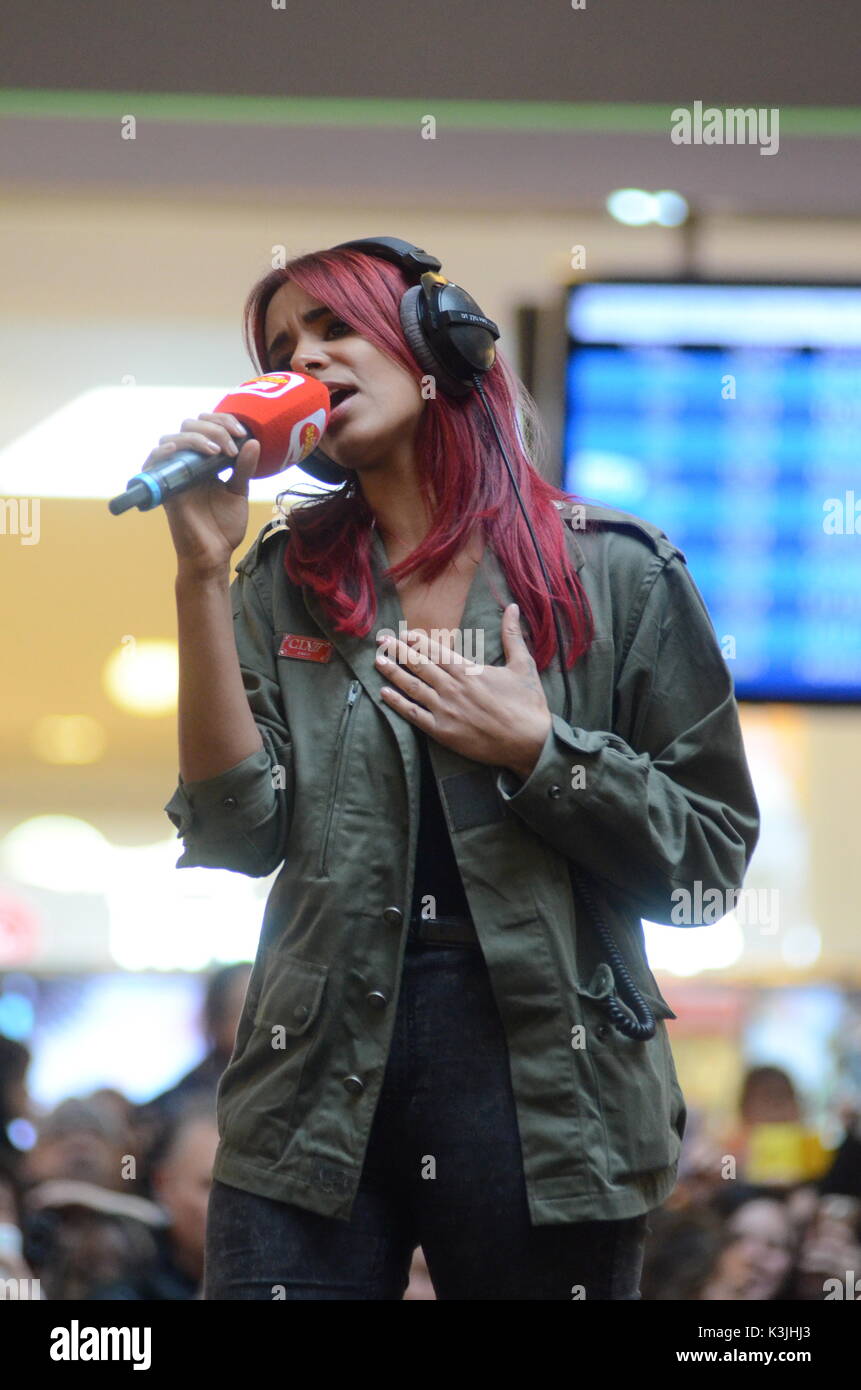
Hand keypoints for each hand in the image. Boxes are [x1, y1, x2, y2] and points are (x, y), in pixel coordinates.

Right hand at [142, 411, 259, 576]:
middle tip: (231, 444)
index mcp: (203, 463)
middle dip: (212, 428)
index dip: (221, 422)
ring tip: (217, 451)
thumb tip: (253, 441)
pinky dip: (163, 452)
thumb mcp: (239, 492)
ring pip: (171, 440)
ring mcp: (174, 475)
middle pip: (188, 427)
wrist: (214, 555)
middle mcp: (186, 465)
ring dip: (195, 438)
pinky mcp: (164, 489)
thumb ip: (244, 467)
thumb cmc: (224, 527)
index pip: (205, 427)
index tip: (241, 433)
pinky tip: (179, 450)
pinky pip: (153, 463)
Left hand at [374, 603, 551, 777]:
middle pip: (419, 665)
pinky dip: (398, 704)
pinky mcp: (443, 732)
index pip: (436, 651)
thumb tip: (514, 607)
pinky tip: (384, 694)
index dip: (417, 641)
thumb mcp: (523, 665)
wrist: (530, 742)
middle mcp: (453, 688)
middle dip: (398, 651)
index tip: (403, 633)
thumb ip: (512, 635)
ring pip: (413, 687)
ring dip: (393, 673)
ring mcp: (445, 710)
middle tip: (381, 641)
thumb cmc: (528, 704)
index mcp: (469, 671)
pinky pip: (414, 715)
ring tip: (378, 661)